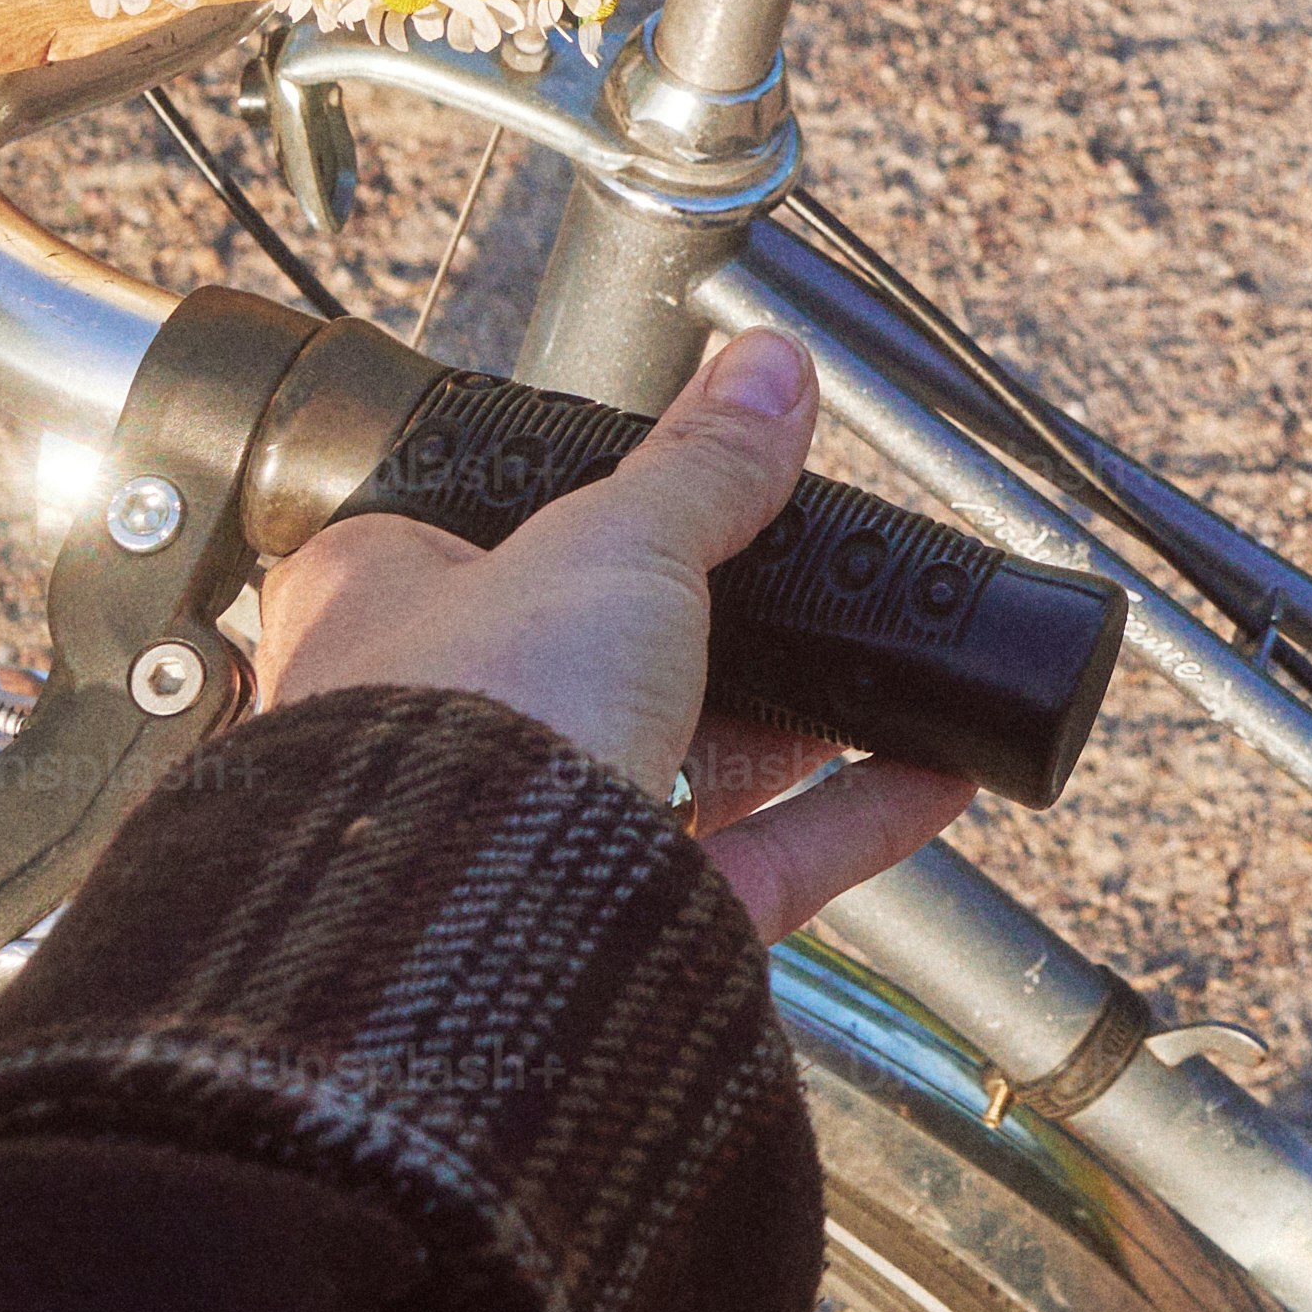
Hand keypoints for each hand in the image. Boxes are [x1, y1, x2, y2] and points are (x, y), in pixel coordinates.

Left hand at [256, 328, 975, 941]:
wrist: (472, 937)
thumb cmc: (462, 727)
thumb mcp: (611, 544)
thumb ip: (703, 466)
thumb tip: (766, 374)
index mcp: (382, 611)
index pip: (471, 538)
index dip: (572, 512)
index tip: (678, 491)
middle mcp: (440, 729)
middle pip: (598, 657)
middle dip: (718, 629)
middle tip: (806, 583)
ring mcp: (528, 837)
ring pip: (680, 763)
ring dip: (794, 724)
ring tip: (886, 670)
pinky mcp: (615, 923)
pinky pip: (755, 860)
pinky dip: (850, 817)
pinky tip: (929, 771)